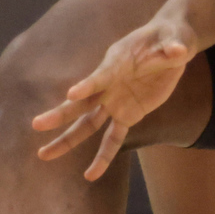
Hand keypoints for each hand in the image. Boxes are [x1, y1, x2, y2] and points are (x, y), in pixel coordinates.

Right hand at [31, 14, 196, 179]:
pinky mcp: (128, 114)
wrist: (172, 45)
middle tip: (36, 124)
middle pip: (81, 103)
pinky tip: (91, 175)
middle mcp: (109, 84)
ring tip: (43, 155)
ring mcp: (115, 101)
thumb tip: (177, 51)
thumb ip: (173, 47)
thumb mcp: (175, 39)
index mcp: (117, 62)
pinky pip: (113, 139)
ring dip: (67, 140)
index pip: (100, 76)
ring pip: (87, 125)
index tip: (71, 93)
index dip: (87, 84)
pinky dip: (104, 156)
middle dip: (60, 114)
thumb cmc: (170, 37)